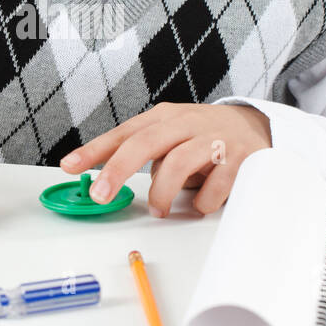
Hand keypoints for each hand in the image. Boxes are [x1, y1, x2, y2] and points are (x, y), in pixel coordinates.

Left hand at [59, 102, 271, 216]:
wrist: (256, 127)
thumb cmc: (203, 135)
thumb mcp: (170, 135)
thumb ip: (142, 152)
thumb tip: (107, 179)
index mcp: (164, 118)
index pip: (124, 133)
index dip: (95, 150)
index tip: (69, 165)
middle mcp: (186, 123)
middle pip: (146, 142)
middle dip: (118, 169)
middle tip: (101, 194)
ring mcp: (214, 139)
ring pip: (179, 163)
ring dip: (162, 191)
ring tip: (158, 208)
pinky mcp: (239, 158)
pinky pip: (214, 186)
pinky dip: (202, 202)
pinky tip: (201, 204)